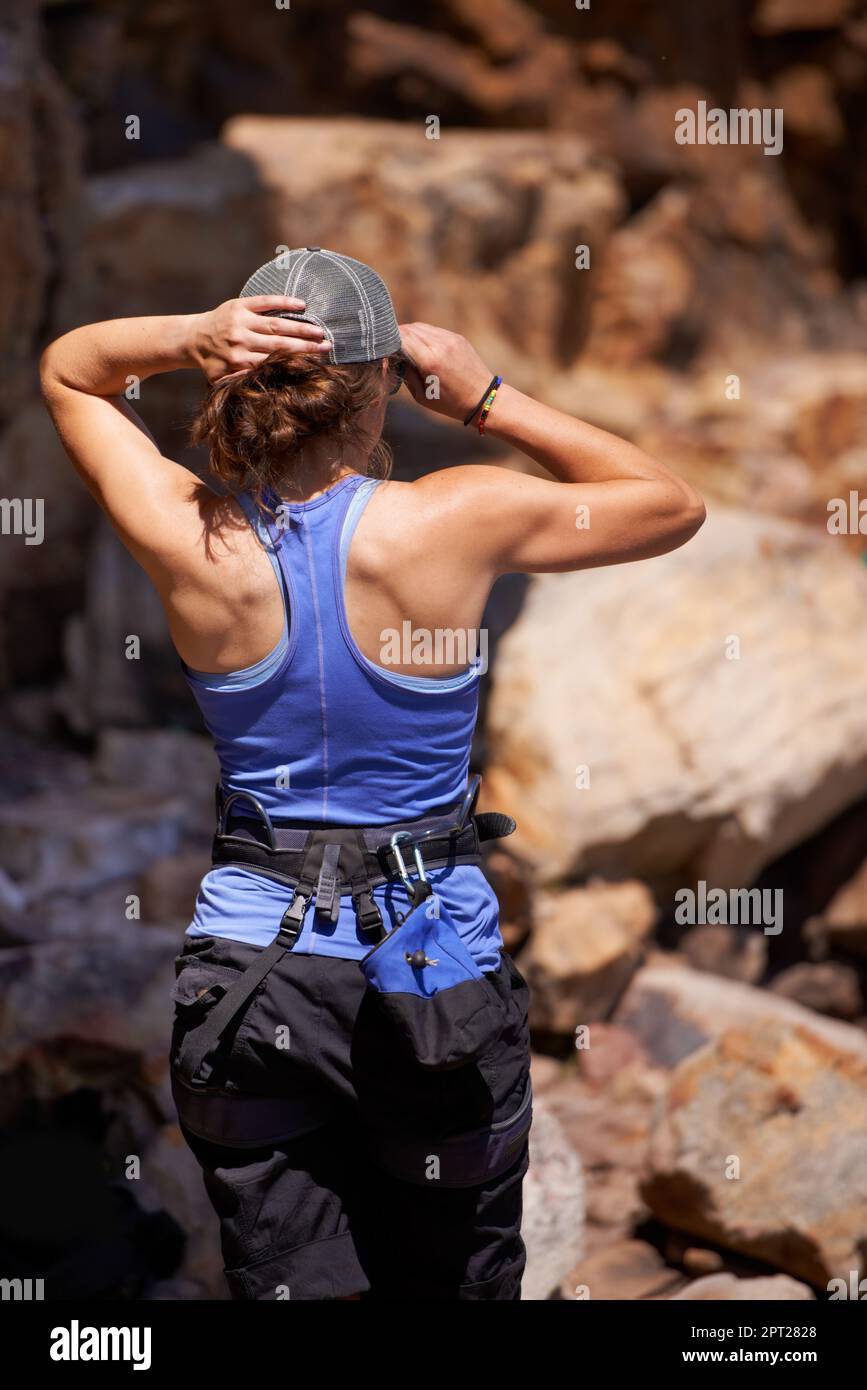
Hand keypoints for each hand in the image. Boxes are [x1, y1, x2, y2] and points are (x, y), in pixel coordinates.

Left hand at [187, 297, 330, 383]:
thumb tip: (262, 391)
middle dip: (305, 345)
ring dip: (300, 327)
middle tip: (327, 346)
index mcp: (239, 360)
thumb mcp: (221, 380)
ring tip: (320, 331)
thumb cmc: (212, 362)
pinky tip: (301, 304)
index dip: (295, 362)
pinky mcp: (239, 305)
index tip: (316, 364)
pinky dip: (283, 302)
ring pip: (276, 324)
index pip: (274, 361)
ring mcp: (241, 320)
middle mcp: (241, 340)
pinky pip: (264, 301)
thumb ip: (239, 385)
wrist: (193, 338)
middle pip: (280, 343)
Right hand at [398, 323, 493, 422]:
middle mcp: (440, 345)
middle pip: (409, 330)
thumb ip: (406, 374)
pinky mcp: (457, 337)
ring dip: (408, 333)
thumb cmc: (450, 403)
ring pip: (420, 327)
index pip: (402, 339)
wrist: (483, 398)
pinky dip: (422, 335)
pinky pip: (433, 330)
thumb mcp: (422, 396)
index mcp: (430, 361)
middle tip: (388, 347)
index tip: (382, 350)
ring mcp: (450, 339)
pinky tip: (420, 346)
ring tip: (402, 346)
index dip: (389, 342)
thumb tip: (395, 358)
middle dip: (396, 336)